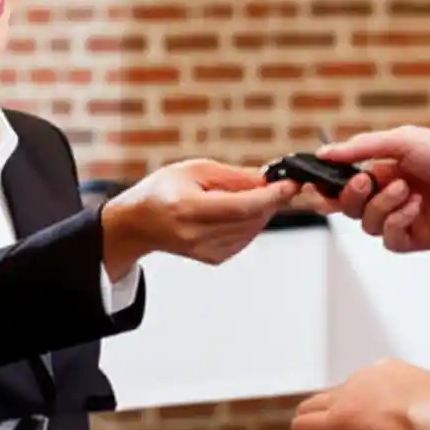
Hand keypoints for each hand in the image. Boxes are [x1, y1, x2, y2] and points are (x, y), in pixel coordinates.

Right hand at [101, 159, 297, 273]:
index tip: (290, 184)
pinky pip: (245, 239)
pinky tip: (239, 211)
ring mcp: (205, 251)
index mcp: (188, 208)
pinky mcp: (213, 259)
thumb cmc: (162, 191)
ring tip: (253, 194)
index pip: (242, 206)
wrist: (139, 223)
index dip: (271, 196)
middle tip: (280, 184)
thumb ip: (233, 176)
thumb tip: (266, 179)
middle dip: (272, 201)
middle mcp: (196, 234)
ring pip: (252, 230)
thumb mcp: (195, 170)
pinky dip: (251, 223)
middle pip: (251, 219)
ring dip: (262, 212)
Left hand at [292, 359, 429, 429]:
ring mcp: (348, 397)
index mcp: (388, 370)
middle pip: (333, 391)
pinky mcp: (339, 419)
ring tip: (310, 426)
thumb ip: (428, 394)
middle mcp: (364, 378)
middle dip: (328, 405)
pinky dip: (303, 429)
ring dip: (313, 415)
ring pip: (315, 403)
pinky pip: (308, 422)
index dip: (357, 399)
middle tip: (323, 418)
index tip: (361, 409)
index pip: (361, 384)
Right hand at [297, 126, 429, 252]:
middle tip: (365, 180)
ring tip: (406, 189)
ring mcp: (400, 217)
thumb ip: (361, 147)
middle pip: (345, 205)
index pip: (340, 181)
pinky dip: (397, 221)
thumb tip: (323, 154)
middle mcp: (387, 194)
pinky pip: (388, 238)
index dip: (323, 185)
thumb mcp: (403, 141)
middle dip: (349, 195)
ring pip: (364, 223)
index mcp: (381, 168)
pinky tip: (416, 206)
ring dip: (381, 204)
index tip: (310, 183)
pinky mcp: (414, 237)